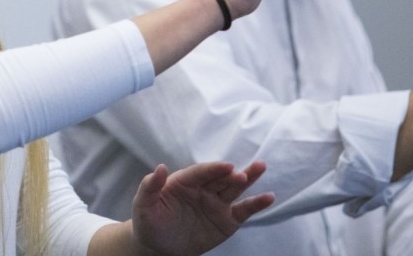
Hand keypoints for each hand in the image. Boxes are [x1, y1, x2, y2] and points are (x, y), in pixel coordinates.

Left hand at [131, 161, 273, 255]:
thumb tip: (160, 167)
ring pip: (234, 189)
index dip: (213, 169)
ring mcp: (216, 204)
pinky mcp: (227, 220)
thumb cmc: (149, 221)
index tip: (226, 166)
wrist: (158, 247)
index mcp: (184, 181)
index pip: (201, 172)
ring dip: (248, 179)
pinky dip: (256, 204)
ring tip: (260, 167)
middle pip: (220, 178)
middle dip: (231, 175)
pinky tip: (269, 197)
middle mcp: (203, 189)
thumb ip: (150, 186)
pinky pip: (243, 211)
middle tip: (242, 174)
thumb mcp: (143, 204)